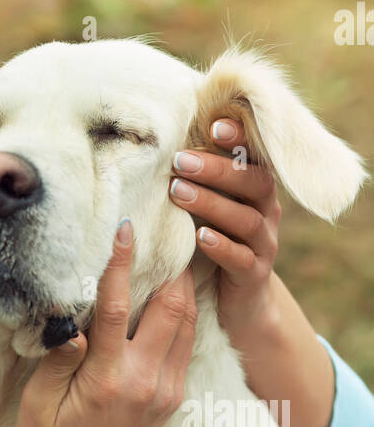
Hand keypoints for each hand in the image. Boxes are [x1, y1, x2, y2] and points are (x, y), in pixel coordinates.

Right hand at [16, 219, 196, 426]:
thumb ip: (57, 356)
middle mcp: (147, 383)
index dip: (121, 264)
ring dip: (182, 288)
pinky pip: (185, 345)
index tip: (125, 229)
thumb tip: (67, 313)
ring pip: (187, 325)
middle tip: (165, 233)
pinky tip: (172, 296)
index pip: (118, 307)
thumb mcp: (38, 402)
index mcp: (109, 380)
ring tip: (173, 255)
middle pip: (172, 308)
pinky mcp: (172, 399)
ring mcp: (166, 392)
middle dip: (171, 267)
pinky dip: (182, 315)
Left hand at [168, 118, 280, 348]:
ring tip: (178, 192)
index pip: (255, 156)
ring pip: (246, 219)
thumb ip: (196, 176)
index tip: (214, 125)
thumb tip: (159, 139)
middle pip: (255, 182)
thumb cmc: (215, 239)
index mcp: (256, 188)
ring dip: (212, 203)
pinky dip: (222, 246)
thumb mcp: (209, 205)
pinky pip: (242, 259)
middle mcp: (266, 212)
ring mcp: (264, 244)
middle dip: (218, 169)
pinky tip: (200, 237)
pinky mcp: (255, 275)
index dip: (240, 139)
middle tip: (181, 161)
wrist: (238, 301)